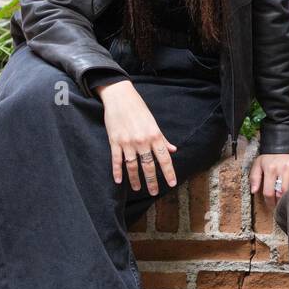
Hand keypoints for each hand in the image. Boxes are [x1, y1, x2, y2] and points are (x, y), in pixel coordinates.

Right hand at [97, 79, 177, 193]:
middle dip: (152, 181)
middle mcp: (142, 141)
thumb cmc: (138, 109)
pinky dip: (117, 171)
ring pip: (132, 166)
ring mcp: (128, 142)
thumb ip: (162, 139)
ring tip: (138, 188)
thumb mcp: (154, 122)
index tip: (172, 184)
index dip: (169, 172)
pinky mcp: (115, 141)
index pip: (164, 158)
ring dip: (135, 179)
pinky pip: (116, 160)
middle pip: (148, 166)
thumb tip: (173, 150)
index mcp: (154, 135)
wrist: (120, 96)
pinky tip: (119, 181)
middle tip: (154, 192)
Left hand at [249, 152, 288, 207]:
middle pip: (281, 193)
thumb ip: (254, 177)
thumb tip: (254, 191)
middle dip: (279, 202)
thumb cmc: (269, 158)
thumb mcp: (258, 165)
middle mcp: (283, 168)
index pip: (269, 192)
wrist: (282, 147)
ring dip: (288, 198)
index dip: (269, 202)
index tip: (271, 206)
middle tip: (278, 205)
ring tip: (285, 201)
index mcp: (271, 169)